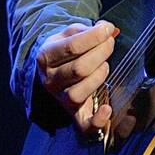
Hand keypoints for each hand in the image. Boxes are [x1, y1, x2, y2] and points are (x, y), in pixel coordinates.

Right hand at [36, 20, 119, 135]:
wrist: (52, 69)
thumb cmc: (65, 49)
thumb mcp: (69, 34)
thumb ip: (87, 30)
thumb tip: (108, 29)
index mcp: (45, 57)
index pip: (72, 46)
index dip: (94, 36)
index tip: (107, 29)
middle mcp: (50, 80)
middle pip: (79, 69)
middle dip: (101, 53)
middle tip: (109, 44)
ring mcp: (61, 98)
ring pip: (79, 93)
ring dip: (98, 76)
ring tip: (105, 65)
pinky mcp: (74, 114)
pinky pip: (83, 125)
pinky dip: (97, 121)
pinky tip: (107, 109)